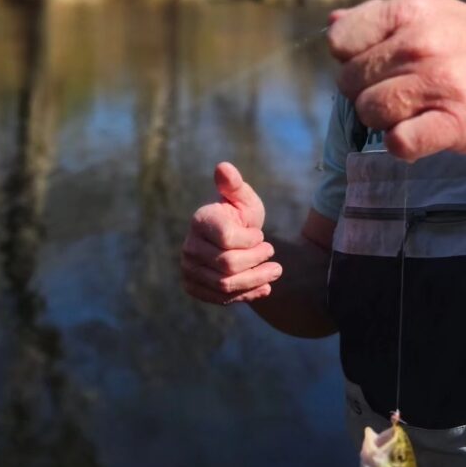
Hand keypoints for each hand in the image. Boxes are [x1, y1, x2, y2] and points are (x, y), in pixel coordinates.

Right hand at [180, 162, 281, 305]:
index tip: (261, 235)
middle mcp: (189, 246)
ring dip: (256, 280)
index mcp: (200, 221)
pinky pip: (220, 299)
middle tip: (273, 255)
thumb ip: (235, 185)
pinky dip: (246, 296)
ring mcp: (189, 269)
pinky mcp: (194, 287)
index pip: (228, 239)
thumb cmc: (240, 216)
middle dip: (257, 262)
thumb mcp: (244, 199)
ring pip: (226, 285)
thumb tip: (223, 167)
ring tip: (276, 272)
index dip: (252, 240)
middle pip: (228, 265)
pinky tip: (264, 288)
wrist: (232, 242)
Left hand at [327, 0, 465, 160]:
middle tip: (404, 94)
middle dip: (368, 93)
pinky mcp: (454, 123)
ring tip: (416, 113)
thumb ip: (380, 19)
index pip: (340, 40)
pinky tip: (422, 135)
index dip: (352, 59)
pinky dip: (403, 145)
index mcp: (411, 12)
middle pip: (350, 81)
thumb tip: (332, 24)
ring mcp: (437, 83)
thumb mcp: (434, 18)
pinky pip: (399, 142)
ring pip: (369, 112)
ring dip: (386, 121)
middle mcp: (420, 43)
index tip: (379, 67)